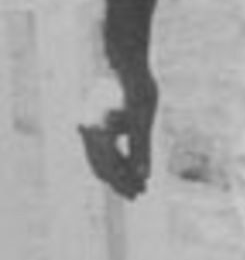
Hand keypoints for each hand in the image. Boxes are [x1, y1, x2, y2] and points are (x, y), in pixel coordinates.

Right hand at [78, 66, 157, 199]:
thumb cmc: (139, 90)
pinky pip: (98, 149)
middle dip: (120, 182)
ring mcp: (86, 126)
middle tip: (138, 195)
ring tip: (134, 184)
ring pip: (98, 159)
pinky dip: (111, 160)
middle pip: (101, 167)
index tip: (140, 193)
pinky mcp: (90, 123)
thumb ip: (141, 150)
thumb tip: (143, 176)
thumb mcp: (144, 123)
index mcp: (98, 131)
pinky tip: (126, 166)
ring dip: (115, 173)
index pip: (111, 167)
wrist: (127, 65)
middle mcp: (87, 130)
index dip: (126, 183)